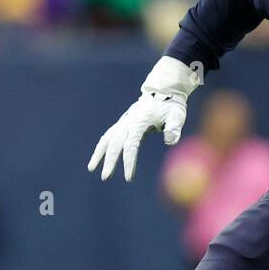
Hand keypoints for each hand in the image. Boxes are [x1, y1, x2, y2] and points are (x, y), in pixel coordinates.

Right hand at [87, 57, 199, 181]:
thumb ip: (174, 128)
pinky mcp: (124, 123)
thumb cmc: (171, 105)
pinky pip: (109, 136)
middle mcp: (128, 122)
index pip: (130, 145)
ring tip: (91, 168)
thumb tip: (169, 141)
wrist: (164, 91)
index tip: (128, 178)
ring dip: (98, 154)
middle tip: (105, 177)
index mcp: (139, 122)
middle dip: (109, 161)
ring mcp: (124, 122)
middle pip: (114, 144)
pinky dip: (102, 147)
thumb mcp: (177, 115)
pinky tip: (98, 158)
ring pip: (107, 139)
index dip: (128, 162)